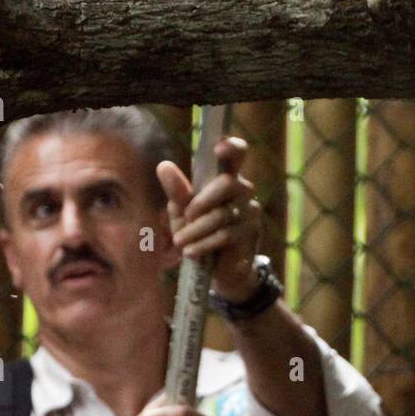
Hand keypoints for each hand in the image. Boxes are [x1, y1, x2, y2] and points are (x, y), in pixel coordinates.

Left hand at [157, 136, 261, 301]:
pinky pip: (226, 234)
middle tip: (185, 217)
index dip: (232, 146)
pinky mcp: (251, 233)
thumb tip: (163, 165)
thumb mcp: (183, 212)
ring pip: (223, 214)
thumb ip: (177, 190)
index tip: (219, 148)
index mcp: (226, 177)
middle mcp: (243, 189)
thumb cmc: (199, 232)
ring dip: (197, 229)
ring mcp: (251, 211)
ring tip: (180, 242)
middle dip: (202, 201)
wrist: (216, 269)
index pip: (237, 153)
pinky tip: (191, 252)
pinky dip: (204, 243)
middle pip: (227, 183)